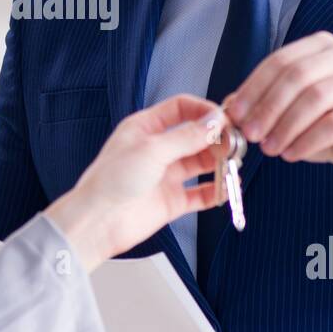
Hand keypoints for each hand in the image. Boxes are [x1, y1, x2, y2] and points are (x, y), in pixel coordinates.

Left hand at [44, 93, 228, 270]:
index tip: (224, 119)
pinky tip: (226, 189)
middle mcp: (158, 149)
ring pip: (201, 164)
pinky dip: (216, 191)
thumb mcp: (151, 150)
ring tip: (234, 166)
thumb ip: (186, 136)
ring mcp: (166, 175)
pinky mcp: (172, 200)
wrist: (97, 222)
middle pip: (195, 136)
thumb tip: (214, 121)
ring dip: (220, 164)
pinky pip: (201, 193)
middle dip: (217, 139)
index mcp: (146, 128)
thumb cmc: (111, 181)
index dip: (204, 111)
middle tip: (235, 145)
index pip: (181, 108)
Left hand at [222, 31, 332, 200]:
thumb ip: (263, 101)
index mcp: (323, 45)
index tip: (234, 113)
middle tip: (250, 134)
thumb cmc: (327, 125)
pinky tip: (291, 154)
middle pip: (298, 75)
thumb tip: (228, 105)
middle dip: (268, 107)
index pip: (281, 60)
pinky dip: (307, 141)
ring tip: (269, 148)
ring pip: (316, 98)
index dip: (254, 87)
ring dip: (286, 126)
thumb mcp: (291, 109)